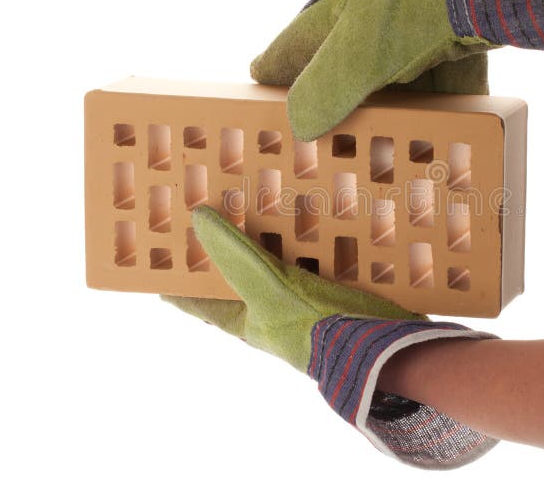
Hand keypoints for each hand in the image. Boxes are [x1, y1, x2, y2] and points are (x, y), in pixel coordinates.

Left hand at [161, 206, 426, 371]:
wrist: (386, 348)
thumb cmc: (320, 330)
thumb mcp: (271, 289)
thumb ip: (236, 257)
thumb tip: (197, 219)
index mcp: (248, 320)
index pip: (199, 301)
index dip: (176, 280)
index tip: (157, 255)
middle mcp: (272, 312)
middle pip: (240, 276)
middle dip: (228, 244)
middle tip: (215, 203)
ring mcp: (305, 302)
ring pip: (280, 262)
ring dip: (274, 234)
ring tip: (264, 195)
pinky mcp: (336, 290)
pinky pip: (317, 257)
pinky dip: (314, 236)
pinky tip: (318, 210)